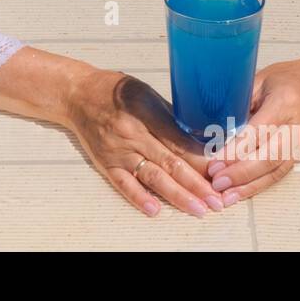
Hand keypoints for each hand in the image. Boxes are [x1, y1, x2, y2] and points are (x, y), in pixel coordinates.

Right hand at [65, 69, 225, 217]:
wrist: (76, 95)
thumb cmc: (115, 90)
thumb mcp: (147, 94)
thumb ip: (171, 118)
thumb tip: (201, 138)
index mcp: (146, 113)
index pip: (180, 141)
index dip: (203, 159)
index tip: (223, 172)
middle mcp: (132, 134)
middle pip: (170, 162)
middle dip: (197, 184)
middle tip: (218, 200)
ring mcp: (118, 150)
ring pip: (152, 176)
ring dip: (177, 195)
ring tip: (198, 208)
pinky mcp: (105, 162)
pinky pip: (123, 183)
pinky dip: (139, 197)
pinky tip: (155, 209)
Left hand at [204, 61, 299, 201]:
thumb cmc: (290, 78)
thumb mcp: (262, 79)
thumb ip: (240, 101)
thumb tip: (213, 126)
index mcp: (285, 103)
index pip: (257, 132)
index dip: (235, 151)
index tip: (214, 162)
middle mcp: (296, 127)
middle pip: (268, 157)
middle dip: (240, 173)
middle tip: (216, 181)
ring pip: (274, 170)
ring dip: (248, 186)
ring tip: (225, 195)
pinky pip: (278, 174)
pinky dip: (258, 186)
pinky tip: (240, 193)